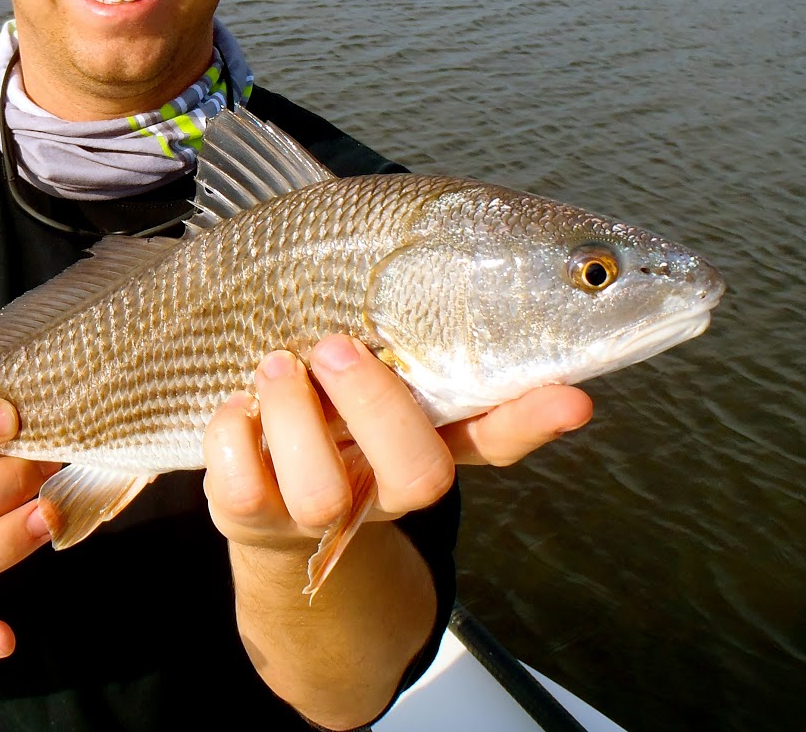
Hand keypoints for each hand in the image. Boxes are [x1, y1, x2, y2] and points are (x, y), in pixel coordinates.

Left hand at [203, 335, 591, 552]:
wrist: (269, 501)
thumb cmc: (335, 412)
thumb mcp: (383, 380)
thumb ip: (426, 346)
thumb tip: (492, 291)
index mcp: (430, 445)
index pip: (500, 439)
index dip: (534, 421)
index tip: (573, 395)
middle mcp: (384, 487)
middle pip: (417, 476)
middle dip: (376, 405)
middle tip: (338, 344)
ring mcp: (317, 510)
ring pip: (320, 491)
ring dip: (294, 416)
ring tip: (277, 364)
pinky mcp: (250, 513)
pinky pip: (240, 486)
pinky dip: (231, 434)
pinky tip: (239, 403)